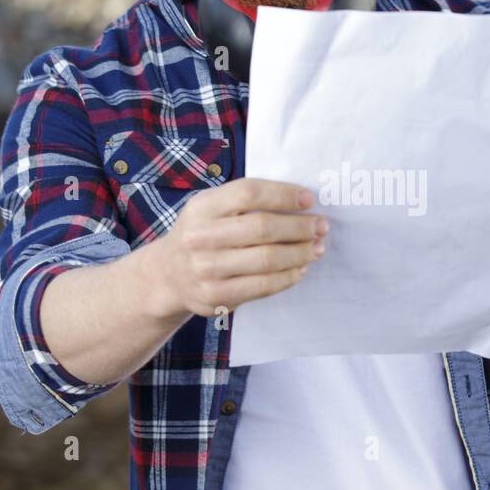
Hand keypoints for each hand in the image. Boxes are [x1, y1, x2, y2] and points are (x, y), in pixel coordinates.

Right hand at [157, 177, 328, 318]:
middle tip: (321, 226)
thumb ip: (244, 202)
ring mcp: (206, 269)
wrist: (168, 275)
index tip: (309, 199)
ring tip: (316, 247)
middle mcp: (200, 237)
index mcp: (202, 207)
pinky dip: (288, 277)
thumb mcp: (210, 208)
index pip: (248, 193)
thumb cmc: (202, 234)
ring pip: (267, 260)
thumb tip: (300, 201)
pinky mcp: (216, 296)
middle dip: (299, 226)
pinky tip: (300, 268)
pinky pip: (263, 286)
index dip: (283, 194)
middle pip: (262, 228)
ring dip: (300, 253)